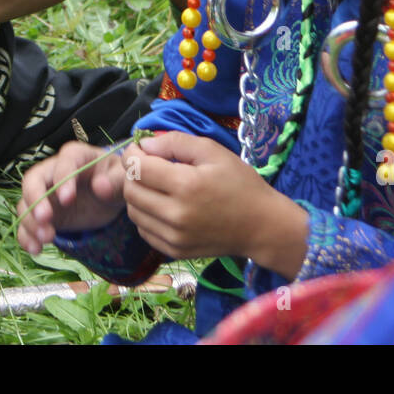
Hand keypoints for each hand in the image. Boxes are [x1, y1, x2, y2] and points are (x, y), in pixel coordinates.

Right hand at [16, 141, 128, 253]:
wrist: (109, 197)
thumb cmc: (114, 180)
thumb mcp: (122, 178)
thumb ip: (116, 180)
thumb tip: (100, 186)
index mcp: (76, 156)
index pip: (64, 162)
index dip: (63, 179)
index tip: (68, 200)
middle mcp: (53, 171)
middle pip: (33, 180)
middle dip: (36, 200)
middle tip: (45, 219)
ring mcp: (44, 193)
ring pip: (26, 203)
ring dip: (31, 222)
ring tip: (46, 239)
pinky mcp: (41, 214)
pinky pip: (27, 224)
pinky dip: (27, 237)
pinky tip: (36, 249)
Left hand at [122, 132, 308, 277]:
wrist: (261, 226)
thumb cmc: (240, 183)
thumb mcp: (213, 151)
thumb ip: (175, 142)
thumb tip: (144, 145)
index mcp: (186, 185)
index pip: (138, 168)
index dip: (132, 155)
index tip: (139, 149)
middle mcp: (176, 214)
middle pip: (131, 191)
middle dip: (132, 174)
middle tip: (146, 166)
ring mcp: (174, 237)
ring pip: (134, 212)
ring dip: (138, 195)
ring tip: (156, 186)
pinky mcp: (175, 251)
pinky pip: (144, 230)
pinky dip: (146, 215)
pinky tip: (162, 205)